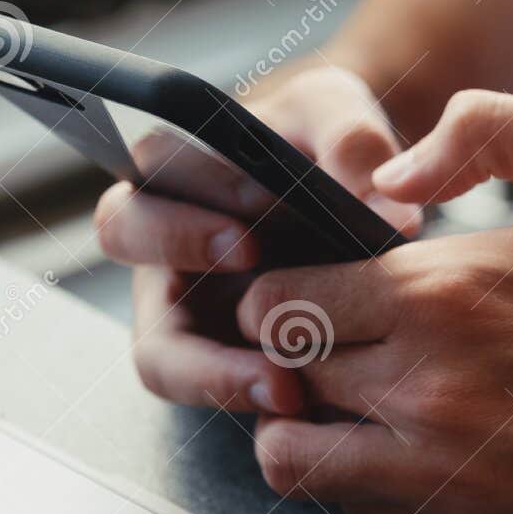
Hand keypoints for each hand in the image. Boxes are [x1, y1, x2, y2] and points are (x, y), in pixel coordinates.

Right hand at [95, 65, 419, 415]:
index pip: (152, 162)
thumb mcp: (341, 116)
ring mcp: (180, 297)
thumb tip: (390, 213)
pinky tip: (299, 396)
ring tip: (282, 381)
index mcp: (182, 160)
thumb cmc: (325, 138)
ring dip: (207, 368)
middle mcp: (163, 228)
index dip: (196, 175)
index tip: (260, 200)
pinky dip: (240, 393)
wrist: (348, 184)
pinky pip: (201, 385)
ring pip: (155, 345)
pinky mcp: (210, 349)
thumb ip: (355, 142)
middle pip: (122, 234)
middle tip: (251, 256)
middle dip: (179, 244)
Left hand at [238, 91, 512, 513]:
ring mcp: (447, 474)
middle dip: (298, 350)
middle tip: (343, 336)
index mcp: (442, 293)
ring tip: (357, 394)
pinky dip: (363, 475)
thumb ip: (483, 127)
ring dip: (310, 421)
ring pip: (296, 456)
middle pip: (281, 375)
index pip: (276, 303)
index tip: (324, 284)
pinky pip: (359, 510)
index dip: (287, 286)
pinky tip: (414, 437)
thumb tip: (390, 171)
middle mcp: (429, 391)